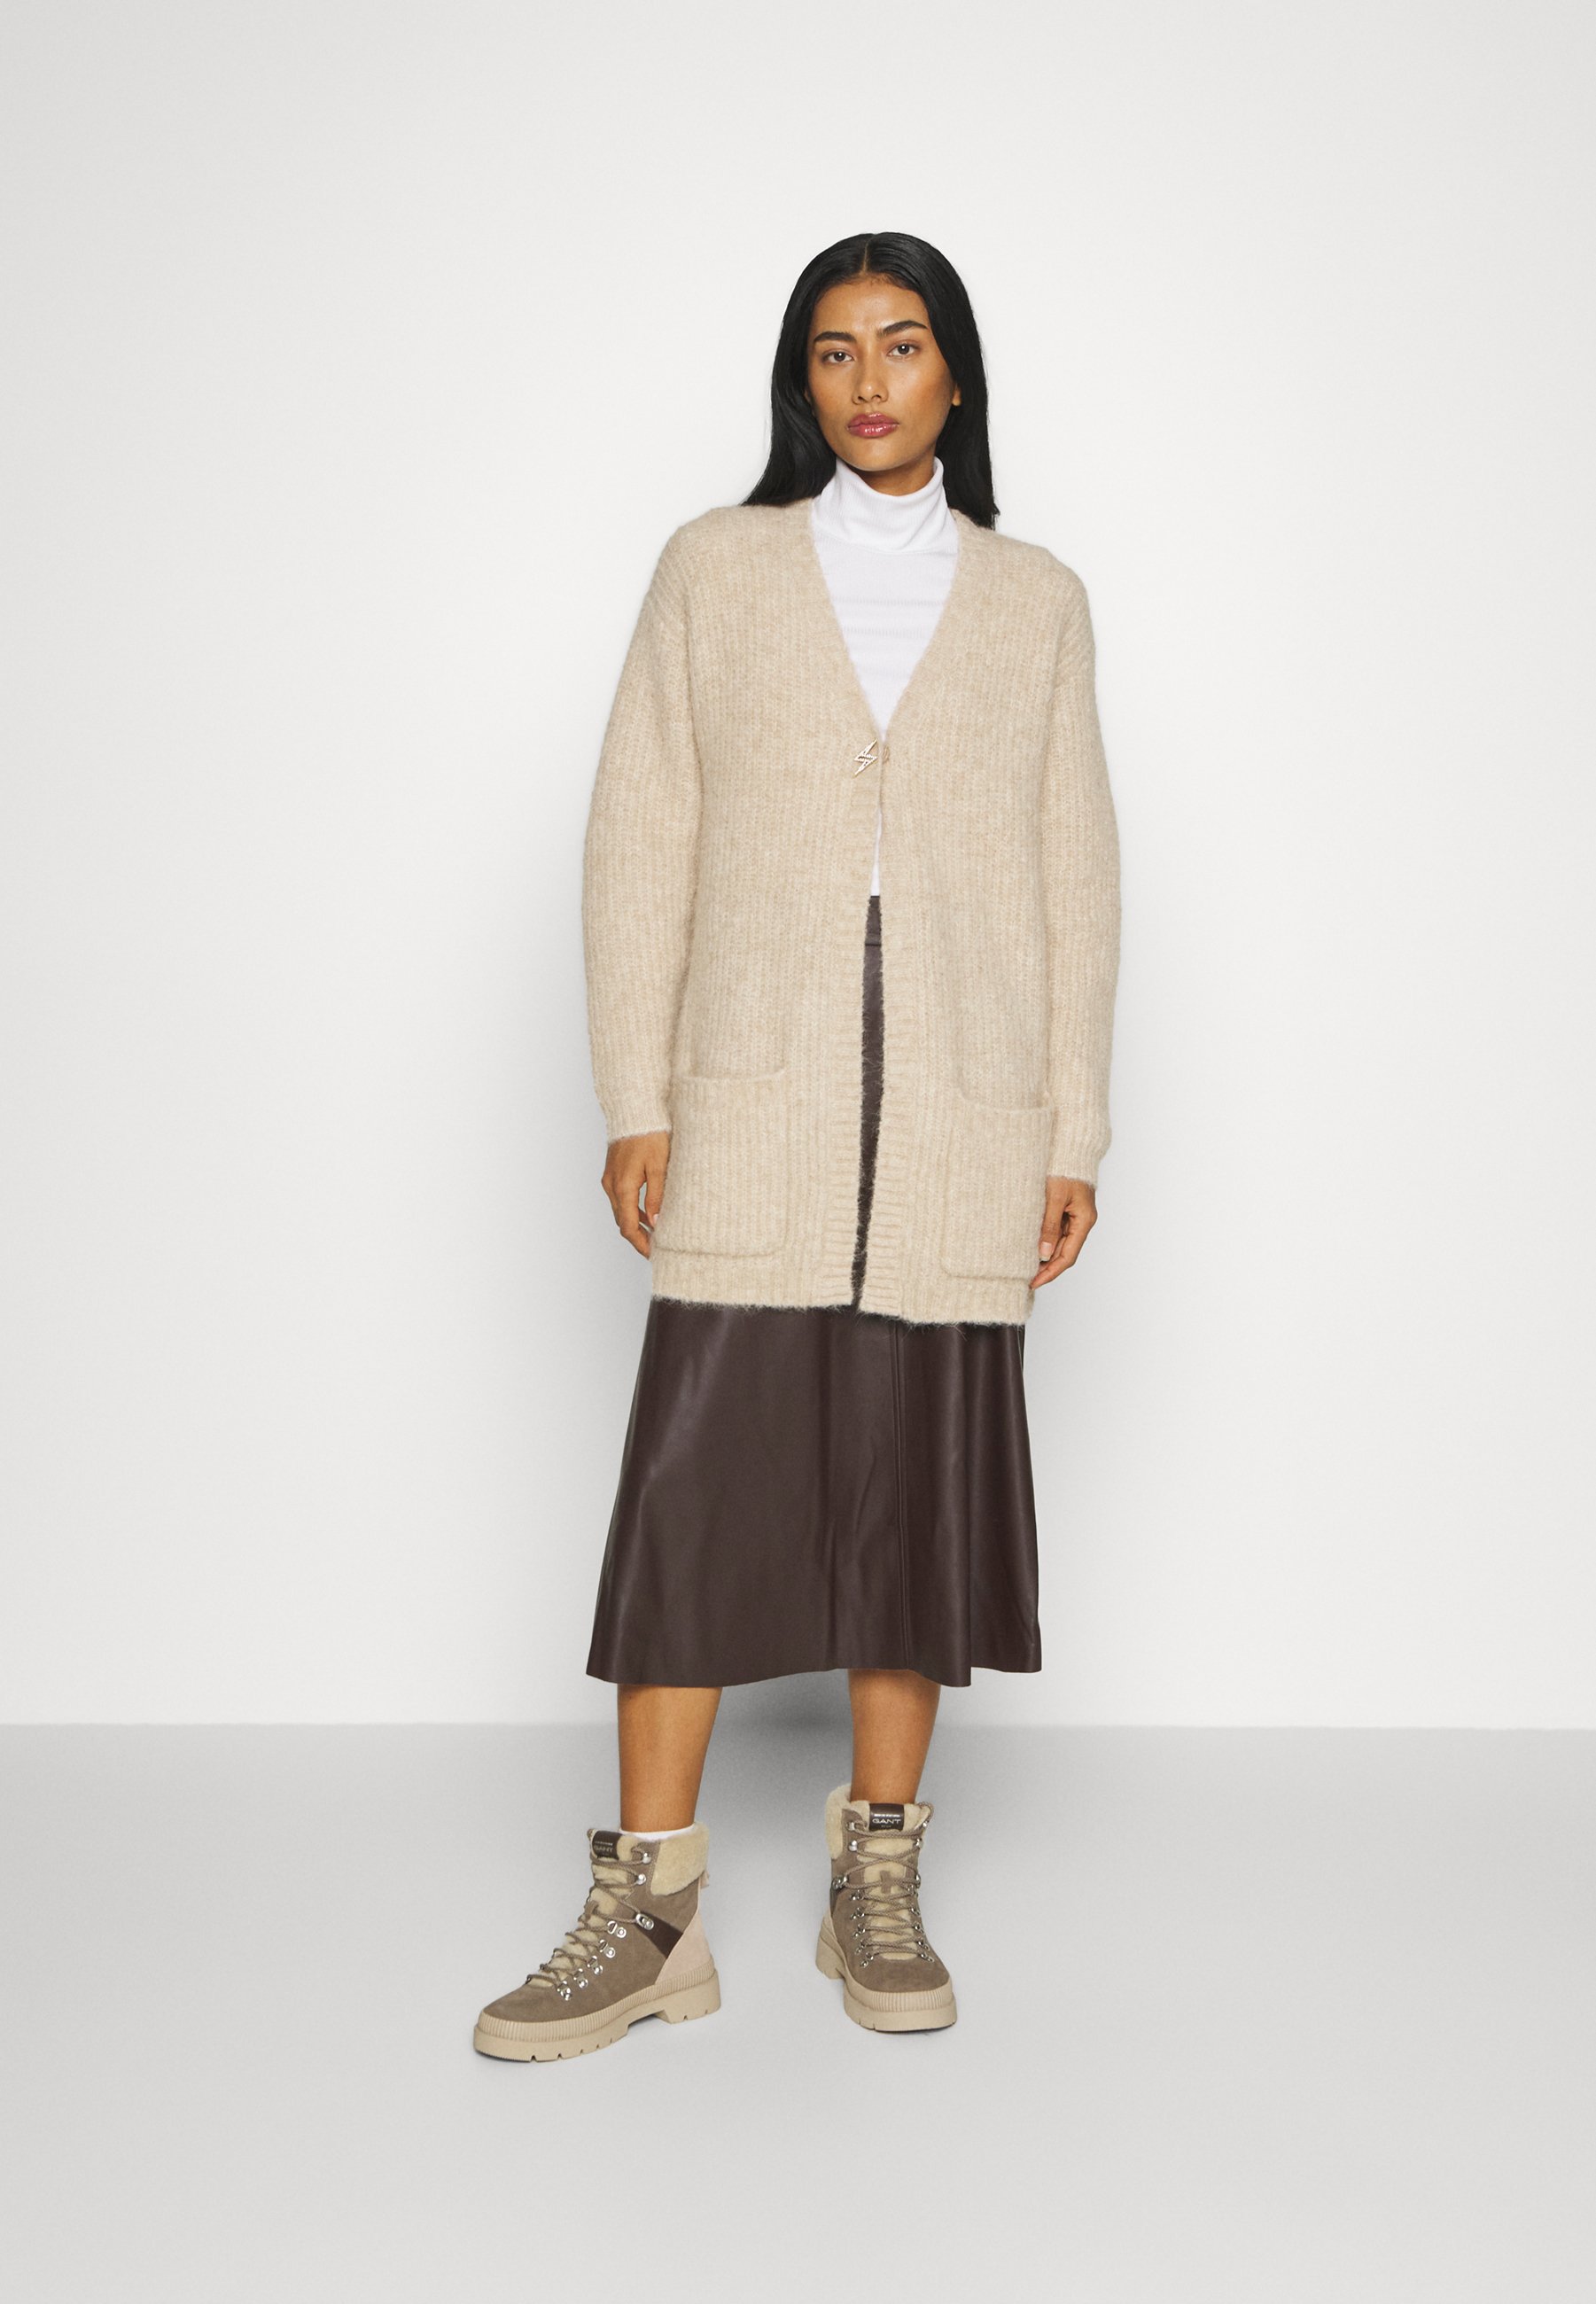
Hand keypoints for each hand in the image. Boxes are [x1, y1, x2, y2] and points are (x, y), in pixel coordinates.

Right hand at [602, 1130, 670, 1257]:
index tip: (653, 1254)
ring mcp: (610, 1178)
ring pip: (621, 1211)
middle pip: (622, 1222)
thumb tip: (656, 1223)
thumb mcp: (659, 1166)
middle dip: (637, 1238)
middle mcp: (612, 1185)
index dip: (640, 1244)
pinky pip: (620, 1198)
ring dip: (635, 1225)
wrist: (635, 1111)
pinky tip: (647, 1214)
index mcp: (623, 1187)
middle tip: (655, 1250)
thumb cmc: (651, 1135)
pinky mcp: (613, 1172)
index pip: (628, 1227)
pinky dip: (632, 1210)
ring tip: (654, 1235)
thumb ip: (657, 1196)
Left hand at [1030, 1175, 1096, 1289]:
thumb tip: (1044, 1253)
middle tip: (1026, 1279)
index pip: (1068, 1257)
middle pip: (1065, 1253)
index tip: (1034, 1282)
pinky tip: (1031, 1247)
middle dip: (1046, 1268)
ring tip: (1026, 1266)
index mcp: (1084, 1221)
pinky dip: (1045, 1242)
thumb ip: (1050, 1225)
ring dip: (1045, 1256)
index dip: (1051, 1272)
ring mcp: (1075, 1217)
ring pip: (1060, 1244)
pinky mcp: (1067, 1210)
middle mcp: (1082, 1222)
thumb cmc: (1065, 1169)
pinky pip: (1057, 1232)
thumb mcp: (1055, 1197)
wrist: (1071, 1149)